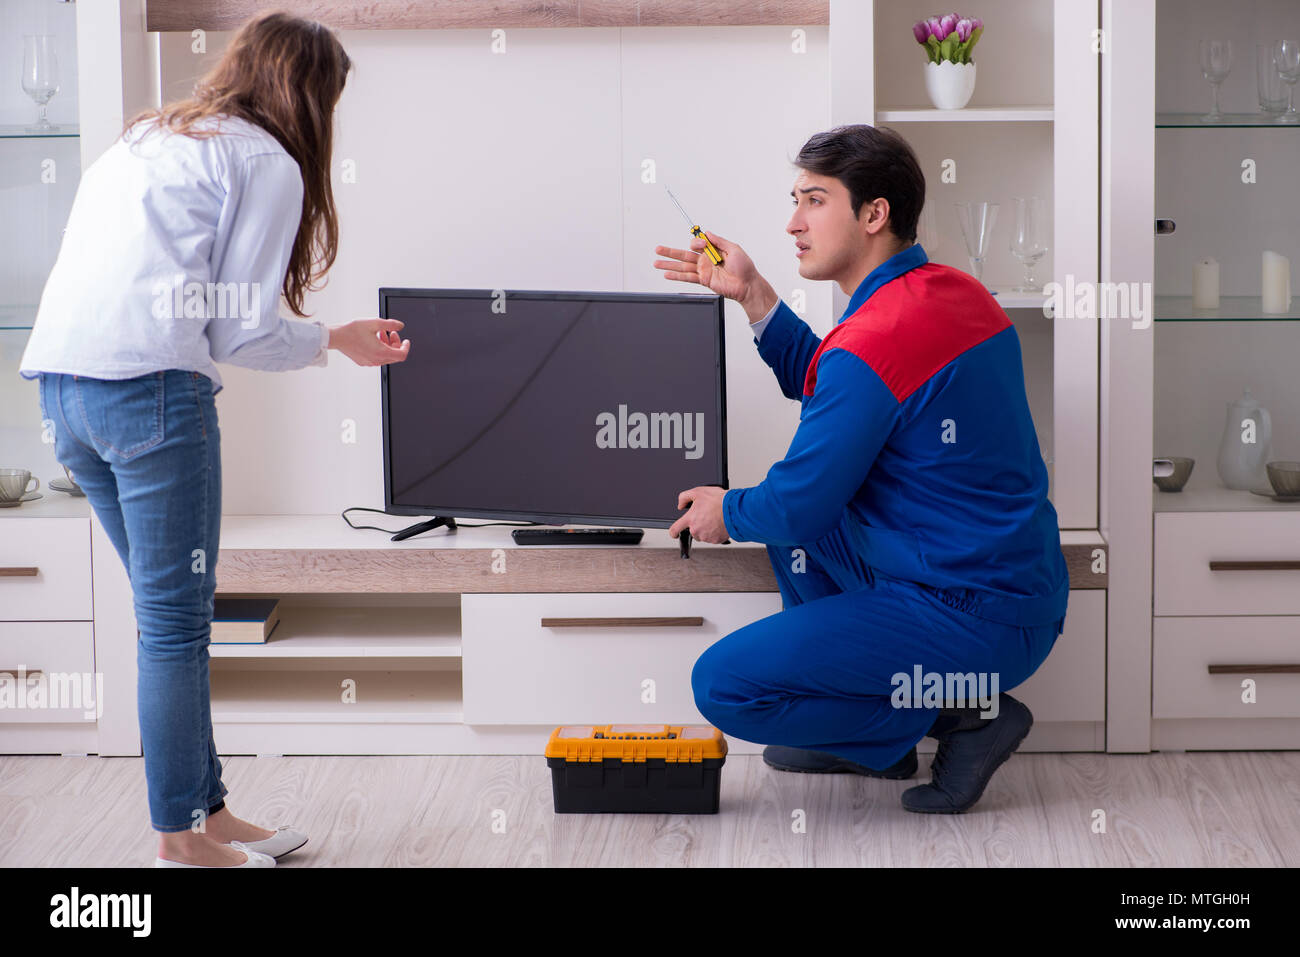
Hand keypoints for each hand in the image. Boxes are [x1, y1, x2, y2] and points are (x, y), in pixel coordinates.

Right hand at [329, 319, 410, 365]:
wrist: (336, 337)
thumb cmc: (352, 330)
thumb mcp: (374, 323)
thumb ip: (390, 324)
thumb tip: (401, 326)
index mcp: (381, 352)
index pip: (402, 355)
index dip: (406, 347)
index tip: (406, 340)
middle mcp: (376, 360)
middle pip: (394, 355)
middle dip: (395, 343)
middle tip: (390, 332)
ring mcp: (370, 362)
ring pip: (385, 356)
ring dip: (387, 344)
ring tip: (380, 332)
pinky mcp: (364, 362)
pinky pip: (377, 357)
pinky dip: (379, 348)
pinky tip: (373, 338)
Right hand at [653, 231, 776, 321]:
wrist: (747, 285)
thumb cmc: (744, 268)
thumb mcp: (734, 249)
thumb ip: (719, 241)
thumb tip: (707, 232)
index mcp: (713, 250)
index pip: (698, 243)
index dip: (696, 242)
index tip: (700, 244)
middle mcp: (706, 260)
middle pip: (684, 254)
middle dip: (670, 252)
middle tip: (658, 249)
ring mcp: (704, 271)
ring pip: (683, 266)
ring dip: (669, 265)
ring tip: (656, 263)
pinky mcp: (704, 280)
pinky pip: (688, 277)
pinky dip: (677, 276)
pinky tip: (667, 274)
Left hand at [668, 485, 729, 544]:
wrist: (734, 509)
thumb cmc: (718, 501)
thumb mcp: (698, 492)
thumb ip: (684, 497)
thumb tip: (680, 504)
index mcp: (690, 519)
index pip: (675, 529)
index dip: (673, 532)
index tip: (674, 534)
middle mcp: (697, 530)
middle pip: (693, 531)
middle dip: (697, 525)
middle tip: (706, 516)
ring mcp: (706, 536)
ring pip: (703, 535)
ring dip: (706, 529)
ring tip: (714, 519)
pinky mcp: (716, 540)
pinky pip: (713, 538)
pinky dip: (715, 532)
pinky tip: (719, 524)